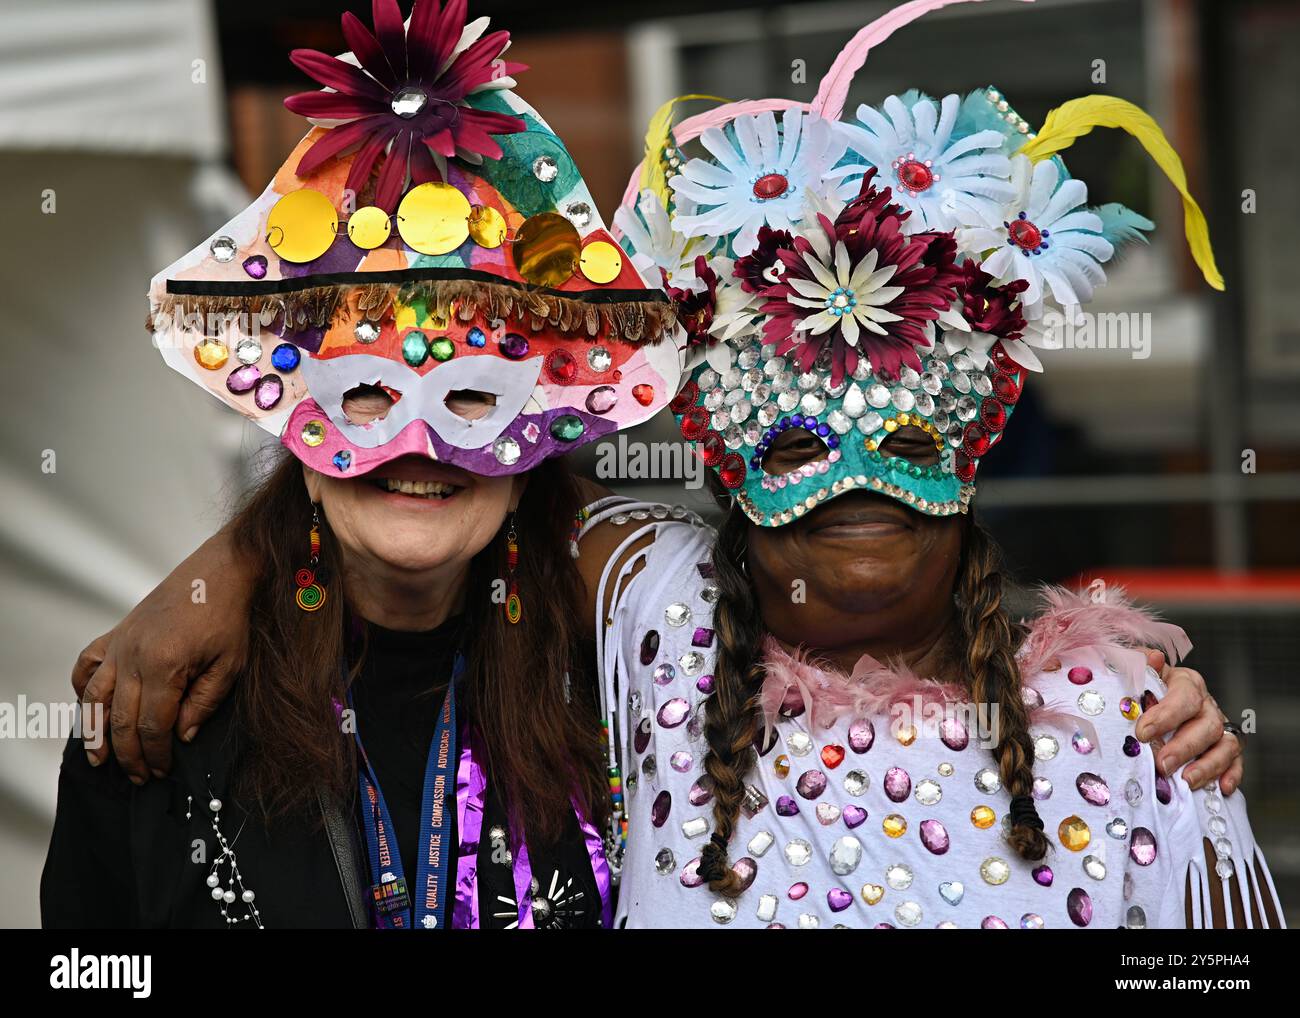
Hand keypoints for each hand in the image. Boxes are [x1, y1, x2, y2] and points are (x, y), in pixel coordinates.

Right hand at [72, 529, 252, 782]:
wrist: (219, 572)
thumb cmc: (229, 616)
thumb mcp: (231, 664)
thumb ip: (205, 703)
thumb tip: (182, 736)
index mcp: (164, 665)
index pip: (152, 724)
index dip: (157, 753)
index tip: (164, 770)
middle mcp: (133, 656)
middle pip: (121, 718)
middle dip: (129, 754)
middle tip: (140, 777)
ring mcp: (120, 644)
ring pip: (94, 697)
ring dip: (96, 732)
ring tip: (101, 760)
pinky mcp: (116, 633)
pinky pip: (87, 665)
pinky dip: (83, 688)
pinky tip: (90, 708)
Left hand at [1132, 649, 1242, 795]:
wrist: (1150, 697)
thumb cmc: (1141, 687)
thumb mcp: (1136, 673)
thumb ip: (1140, 665)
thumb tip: (1152, 657)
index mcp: (1186, 683)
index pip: (1184, 697)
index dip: (1165, 716)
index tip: (1142, 733)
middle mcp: (1206, 704)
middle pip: (1207, 725)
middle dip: (1183, 747)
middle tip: (1162, 764)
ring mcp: (1219, 726)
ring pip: (1225, 745)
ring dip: (1207, 765)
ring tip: (1186, 781)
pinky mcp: (1225, 747)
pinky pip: (1236, 761)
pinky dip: (1231, 774)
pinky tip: (1222, 788)